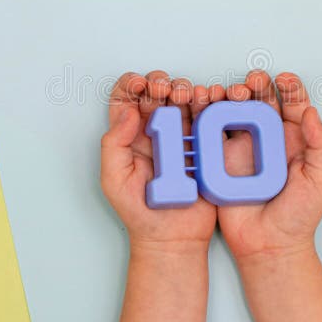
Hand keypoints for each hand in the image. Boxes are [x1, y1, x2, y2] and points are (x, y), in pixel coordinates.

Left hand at [100, 71, 217, 253]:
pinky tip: (206, 98)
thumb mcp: (113, 180)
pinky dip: (209, 101)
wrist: (174, 238)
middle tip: (164, 89)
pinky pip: (208, 116)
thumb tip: (128, 111)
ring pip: (183, 99)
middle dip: (160, 82)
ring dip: (184, 88)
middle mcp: (155, 132)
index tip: (140, 85)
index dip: (132, 85)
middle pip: (157, 93)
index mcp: (130, 136)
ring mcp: (181, 137)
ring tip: (186, 94)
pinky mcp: (204, 144)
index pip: (127, 99)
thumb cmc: (140, 213)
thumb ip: (114, 144)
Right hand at [216, 71, 321, 261]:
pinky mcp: (219, 159)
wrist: (269, 245)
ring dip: (232, 95)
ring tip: (232, 91)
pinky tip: (209, 102)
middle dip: (257, 85)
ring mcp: (242, 148)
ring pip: (235, 110)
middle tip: (254, 80)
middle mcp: (267, 139)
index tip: (284, 79)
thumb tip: (312, 112)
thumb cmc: (299, 217)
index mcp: (293, 140)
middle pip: (261, 101)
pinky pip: (213, 131)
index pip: (292, 105)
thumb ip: (321, 145)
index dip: (289, 88)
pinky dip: (209, 112)